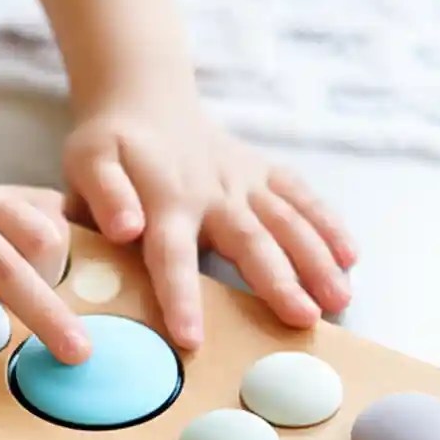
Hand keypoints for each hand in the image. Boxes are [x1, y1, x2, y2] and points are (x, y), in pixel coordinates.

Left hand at [63, 84, 356, 350]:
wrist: (144, 100)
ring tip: (338, 299)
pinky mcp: (264, 171)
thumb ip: (103, 196)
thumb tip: (123, 229)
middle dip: (277, 280)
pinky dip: (328, 223)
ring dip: (315, 258)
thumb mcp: (88, 162)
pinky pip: (301, 196)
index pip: (172, 255)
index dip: (180, 297)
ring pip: (285, 220)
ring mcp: (243, 180)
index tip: (191, 339)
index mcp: (164, 200)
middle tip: (303, 319)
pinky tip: (351, 257)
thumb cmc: (110, 147)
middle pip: (248, 239)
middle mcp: (211, 192)